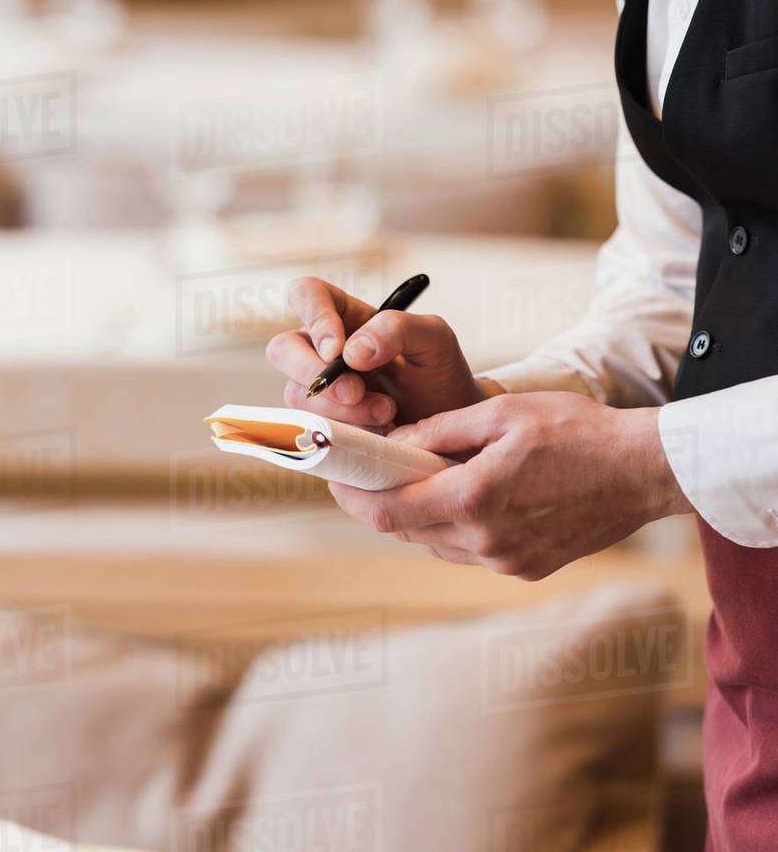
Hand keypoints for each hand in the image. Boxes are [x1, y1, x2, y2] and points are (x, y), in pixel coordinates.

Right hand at [266, 276, 500, 428]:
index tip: (337, 349)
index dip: (313, 317)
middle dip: (314, 373)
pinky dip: (343, 431)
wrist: (450, 427)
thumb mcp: (435, 339)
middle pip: (283, 348)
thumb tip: (352, 351)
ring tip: (385, 413)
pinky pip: (309, 427)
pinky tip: (376, 431)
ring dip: (340, 409)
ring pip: (297, 393)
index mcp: (346, 315)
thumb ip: (398, 329)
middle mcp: (323, 349)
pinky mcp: (322, 424)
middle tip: (355, 392)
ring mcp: (319, 389)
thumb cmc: (440, 374)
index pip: (307, 295)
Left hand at [328, 391, 690, 579]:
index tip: (335, 477)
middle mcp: (486, 540)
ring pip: (436, 543)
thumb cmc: (579, 431)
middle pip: (407, 530)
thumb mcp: (504, 413)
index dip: (353, 496)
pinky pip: (468, 551)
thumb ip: (442, 430)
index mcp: (476, 499)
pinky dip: (454, 526)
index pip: (389, 511)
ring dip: (419, 513)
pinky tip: (466, 494)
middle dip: (383, 500)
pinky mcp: (526, 568)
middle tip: (373, 468)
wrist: (644, 471)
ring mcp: (507, 560)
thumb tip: (395, 443)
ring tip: (420, 475)